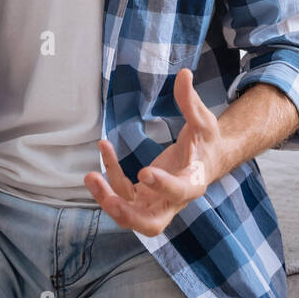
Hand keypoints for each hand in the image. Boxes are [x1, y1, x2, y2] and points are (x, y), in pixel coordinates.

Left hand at [84, 68, 222, 235]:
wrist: (208, 159)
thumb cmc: (207, 140)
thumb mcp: (204, 120)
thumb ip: (191, 101)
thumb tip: (184, 73)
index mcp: (194, 182)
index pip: (179, 191)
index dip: (162, 185)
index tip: (144, 172)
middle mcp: (174, 201)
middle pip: (152, 224)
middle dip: (129, 215)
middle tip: (110, 201)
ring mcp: (156, 203)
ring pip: (130, 215)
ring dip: (107, 200)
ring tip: (90, 177)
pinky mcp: (142, 198)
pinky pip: (121, 192)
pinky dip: (110, 176)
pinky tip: (104, 147)